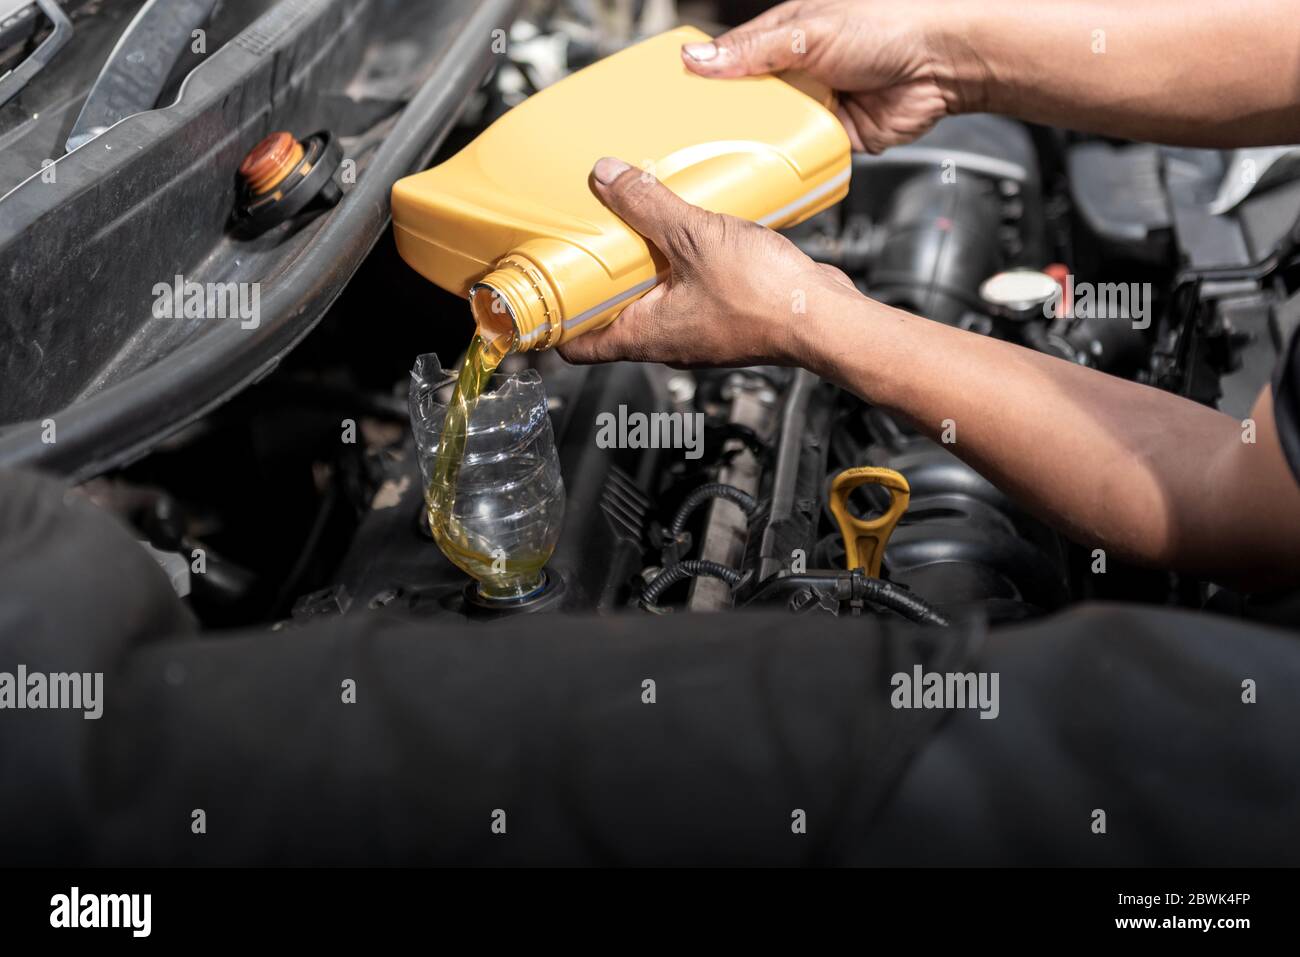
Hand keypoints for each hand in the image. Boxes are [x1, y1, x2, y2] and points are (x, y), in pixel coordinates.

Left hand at [557, 158, 860, 368]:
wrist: (826, 317)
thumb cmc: (765, 300)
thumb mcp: (693, 237)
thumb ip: (647, 206)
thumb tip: (607, 178)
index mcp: (644, 336)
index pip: (577, 347)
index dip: (552, 324)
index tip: (537, 296)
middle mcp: (666, 341)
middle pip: (612, 317)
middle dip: (597, 280)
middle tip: (585, 241)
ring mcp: (697, 332)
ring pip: (652, 302)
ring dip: (641, 268)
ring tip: (636, 226)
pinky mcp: (726, 317)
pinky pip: (688, 291)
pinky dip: (679, 265)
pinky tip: (689, 231)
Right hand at [680, 0, 970, 152]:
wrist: (943, 63)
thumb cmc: (889, 24)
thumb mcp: (809, 32)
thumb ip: (753, 51)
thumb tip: (698, 59)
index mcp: (785, 36)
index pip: (730, 59)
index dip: (702, 79)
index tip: (671, 100)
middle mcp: (797, 72)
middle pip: (746, 102)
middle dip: (724, 120)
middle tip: (690, 141)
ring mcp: (814, 106)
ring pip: (770, 132)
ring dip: (753, 144)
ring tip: (721, 160)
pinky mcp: (833, 138)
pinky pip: (800, 155)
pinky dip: (785, 163)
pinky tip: (765, 171)